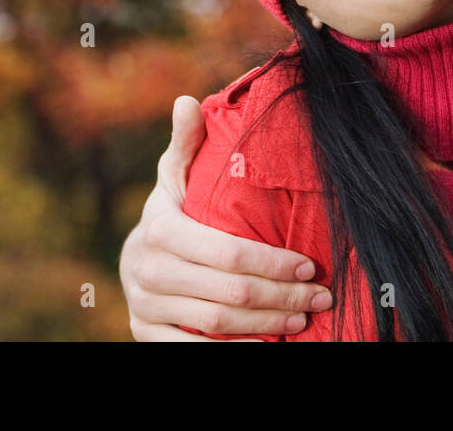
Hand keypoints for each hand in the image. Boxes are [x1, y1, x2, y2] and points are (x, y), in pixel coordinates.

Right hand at [120, 95, 332, 339]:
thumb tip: (186, 100)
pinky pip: (192, 351)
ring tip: (303, 319)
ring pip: (217, 323)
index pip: (227, 253)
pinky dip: (233, 350)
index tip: (310, 264)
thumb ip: (185, 143)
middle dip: (282, 296)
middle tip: (320, 297)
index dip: (272, 262)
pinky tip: (267, 345)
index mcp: (159, 229)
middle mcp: (146, 270)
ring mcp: (144, 306)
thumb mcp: (174, 177)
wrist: (132, 261)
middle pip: (229, 292)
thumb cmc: (170, 213)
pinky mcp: (144, 334)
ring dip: (267, 325)